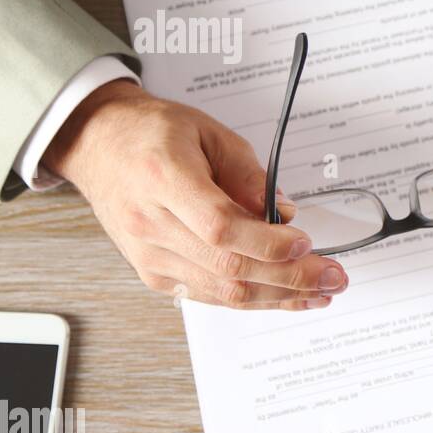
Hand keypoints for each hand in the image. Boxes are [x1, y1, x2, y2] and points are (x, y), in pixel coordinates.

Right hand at [45, 81, 348, 309]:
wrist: (99, 145)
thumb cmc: (151, 134)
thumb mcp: (209, 133)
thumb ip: (248, 174)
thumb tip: (284, 213)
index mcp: (164, 179)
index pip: (221, 226)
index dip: (268, 243)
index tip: (305, 243)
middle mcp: (151, 224)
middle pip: (229, 267)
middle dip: (291, 277)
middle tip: (333, 277)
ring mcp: (151, 255)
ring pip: (223, 291)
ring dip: (279, 297)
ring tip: (320, 293)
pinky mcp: (155, 274)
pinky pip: (211, 296)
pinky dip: (253, 299)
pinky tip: (286, 297)